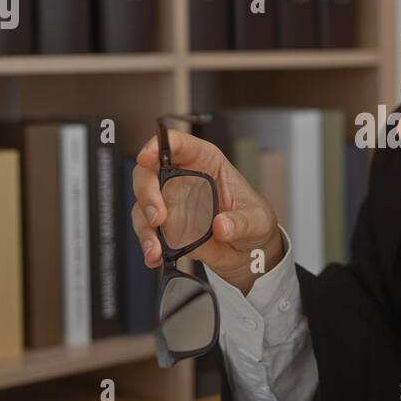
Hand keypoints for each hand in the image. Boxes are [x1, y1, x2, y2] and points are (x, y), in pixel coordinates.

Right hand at [132, 133, 284, 295]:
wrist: (251, 252)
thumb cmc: (254, 222)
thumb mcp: (257, 219)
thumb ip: (240, 222)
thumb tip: (220, 226)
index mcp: (206, 162)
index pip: (178, 143)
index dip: (158, 145)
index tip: (147, 158)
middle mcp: (182, 179)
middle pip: (149, 173)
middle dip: (147, 193)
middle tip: (158, 216)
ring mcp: (172, 204)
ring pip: (143, 206)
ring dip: (145, 227)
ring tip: (156, 247)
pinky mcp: (167, 227)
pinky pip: (148, 232)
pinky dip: (148, 244)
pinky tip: (155, 256)